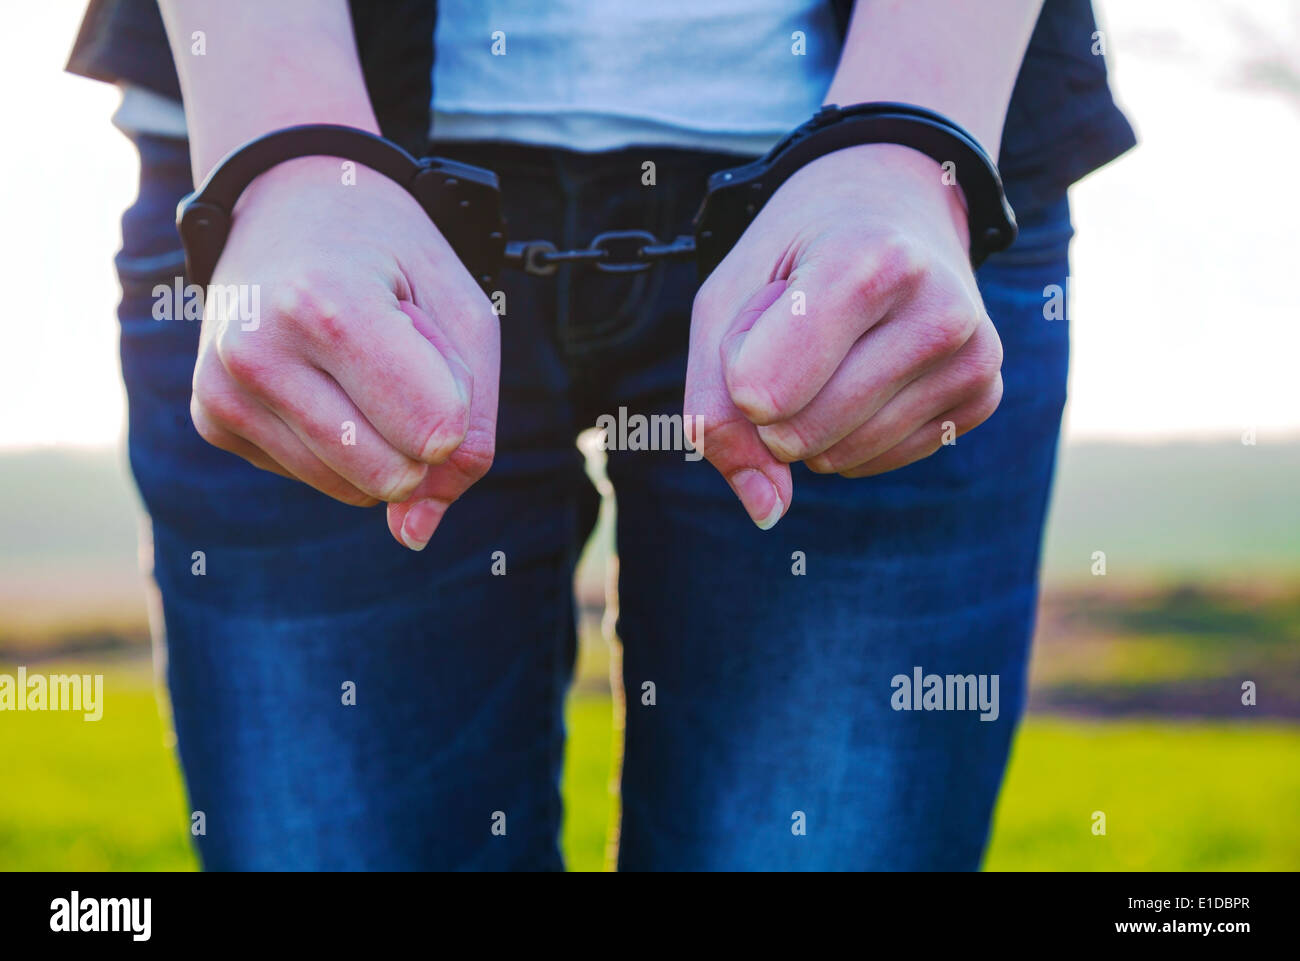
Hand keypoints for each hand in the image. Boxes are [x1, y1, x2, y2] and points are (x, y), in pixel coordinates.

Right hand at [189, 156, 498, 549]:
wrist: (288, 205)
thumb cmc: (392, 257)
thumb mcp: (465, 314)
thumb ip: (472, 429)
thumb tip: (413, 536)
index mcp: (326, 305)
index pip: (434, 434)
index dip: (456, 404)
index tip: (428, 343)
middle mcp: (258, 351)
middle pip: (395, 475)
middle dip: (421, 431)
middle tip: (393, 350)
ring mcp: (223, 389)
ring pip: (358, 489)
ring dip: (383, 439)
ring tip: (354, 359)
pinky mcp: (212, 420)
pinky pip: (320, 480)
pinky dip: (343, 445)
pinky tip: (321, 378)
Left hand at [684, 143, 1003, 528]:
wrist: (893, 204)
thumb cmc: (795, 252)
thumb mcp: (726, 301)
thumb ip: (716, 410)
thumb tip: (767, 511)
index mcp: (870, 261)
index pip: (760, 393)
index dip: (736, 369)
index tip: (768, 308)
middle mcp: (939, 311)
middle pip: (796, 436)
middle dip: (770, 400)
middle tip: (799, 326)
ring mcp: (974, 357)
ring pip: (835, 457)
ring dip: (806, 419)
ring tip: (836, 342)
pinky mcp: (983, 396)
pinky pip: (871, 461)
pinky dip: (844, 432)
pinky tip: (866, 368)